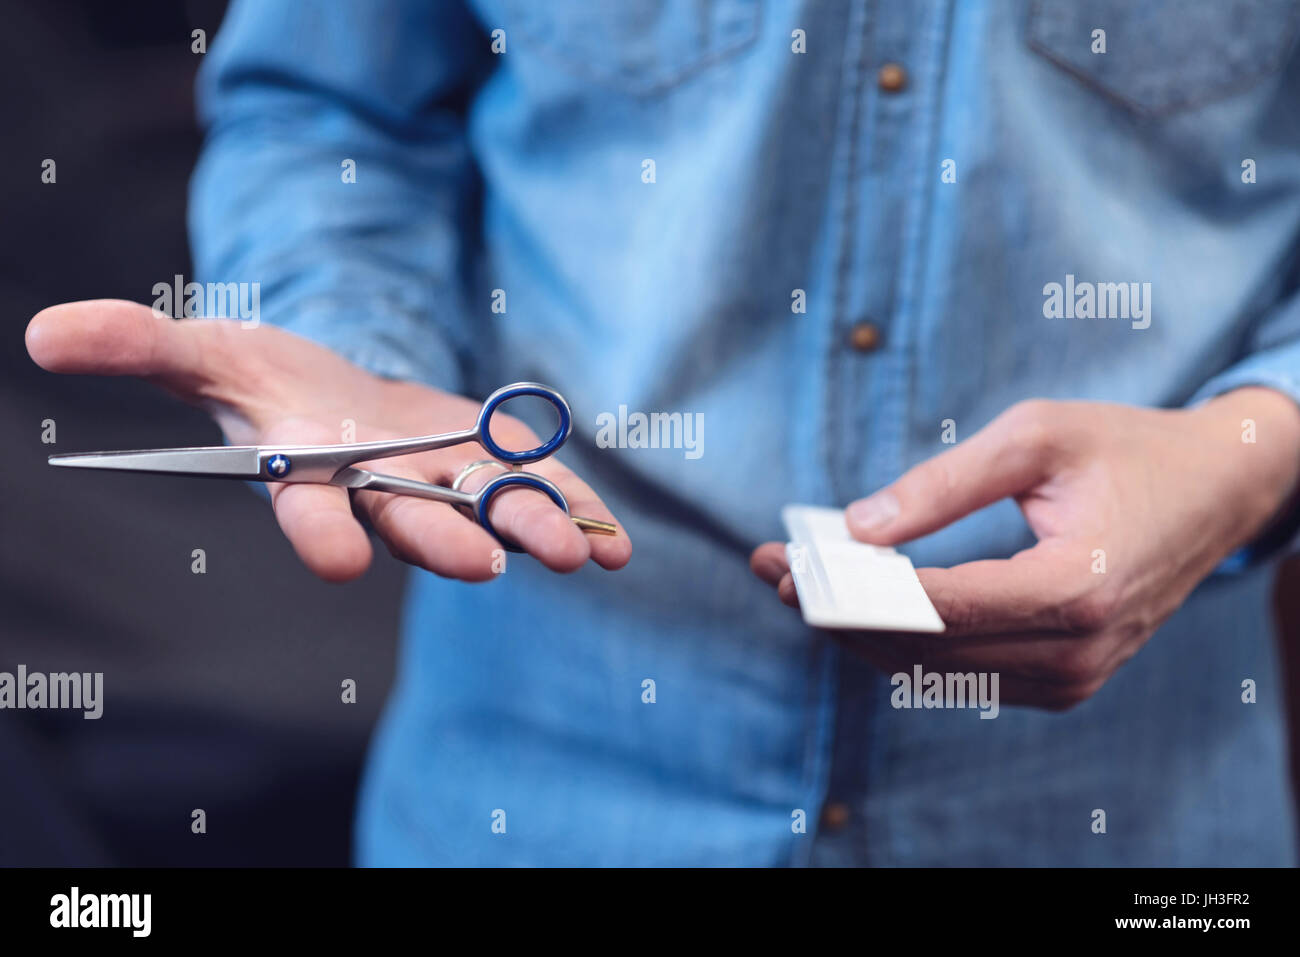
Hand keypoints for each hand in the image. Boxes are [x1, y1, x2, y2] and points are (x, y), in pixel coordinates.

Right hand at [27, 300, 631, 582]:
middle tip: (479, 567)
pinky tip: (615, 543)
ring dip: (528, 532)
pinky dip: (576, 513)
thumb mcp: (210, 349)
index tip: (332, 559)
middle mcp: (381, 492)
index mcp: (310, 474)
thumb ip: (142, 345)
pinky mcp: (490, 469)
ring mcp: (443, 485)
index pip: (307, 510)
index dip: (317, 532)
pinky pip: (537, 494)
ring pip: (487, 514)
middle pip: (411, 523)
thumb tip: (46, 333)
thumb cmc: (272, 382)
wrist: (345, 398)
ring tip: (573, 557)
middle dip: (443, 543)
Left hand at [751, 392, 1299, 708]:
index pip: (932, 610)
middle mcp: (1074, 653)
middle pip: (920, 650)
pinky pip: (960, 673)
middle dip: (834, 613)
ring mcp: (1071, 680)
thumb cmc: (1126, 450)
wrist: (1215, 493)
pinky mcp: (1062, 684)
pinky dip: (902, 641)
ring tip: (798, 582)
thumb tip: (854, 527)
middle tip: (770, 571)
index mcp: (1074, 590)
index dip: (846, 592)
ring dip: (858, 630)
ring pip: (932, 671)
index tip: (781, 566)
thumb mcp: (1034, 437)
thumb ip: (941, 483)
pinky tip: (860, 603)